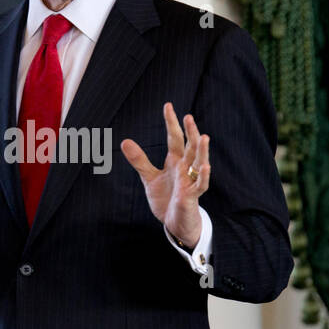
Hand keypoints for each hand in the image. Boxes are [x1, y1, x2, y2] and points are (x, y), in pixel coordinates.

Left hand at [120, 102, 209, 249]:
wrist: (174, 223)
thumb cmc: (165, 198)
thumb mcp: (149, 178)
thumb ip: (139, 160)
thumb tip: (124, 141)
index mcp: (175, 161)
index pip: (175, 138)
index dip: (171, 123)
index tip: (168, 106)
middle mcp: (185, 168)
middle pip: (190, 147)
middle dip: (189, 133)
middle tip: (188, 117)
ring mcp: (190, 181)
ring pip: (199, 163)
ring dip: (202, 151)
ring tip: (203, 137)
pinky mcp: (192, 196)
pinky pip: (200, 185)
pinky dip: (202, 176)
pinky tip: (203, 166)